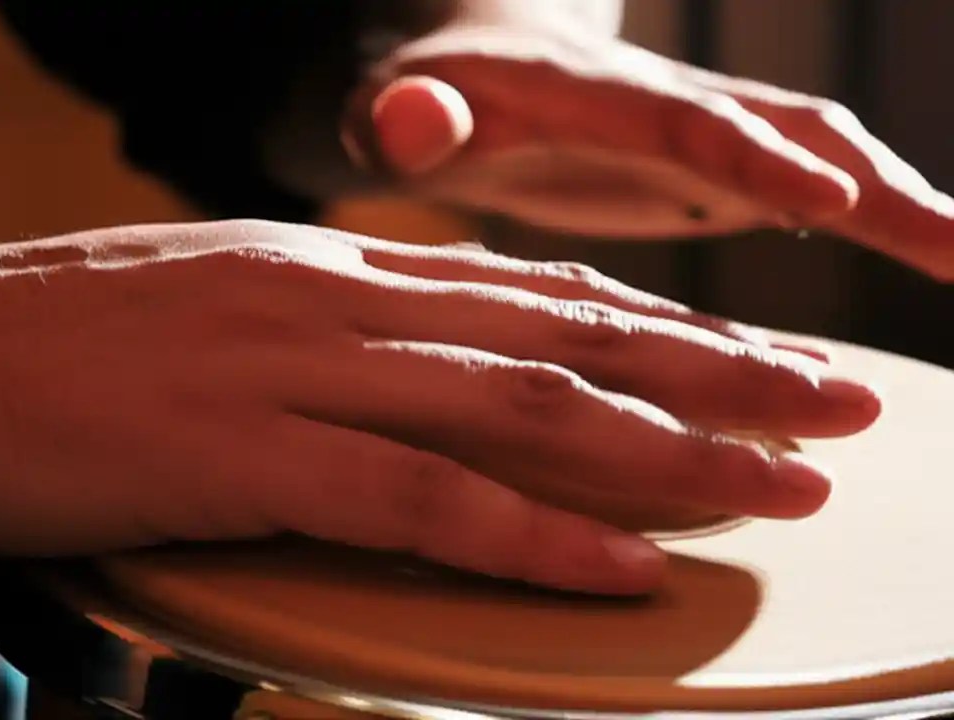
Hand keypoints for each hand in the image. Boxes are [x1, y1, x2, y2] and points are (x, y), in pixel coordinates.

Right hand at [0, 220, 877, 595]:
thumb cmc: (31, 350)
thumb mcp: (194, 314)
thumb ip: (299, 339)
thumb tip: (380, 371)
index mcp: (317, 267)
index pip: (525, 288)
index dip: (654, 323)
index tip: (752, 355)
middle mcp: (325, 298)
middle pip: (560, 334)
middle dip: (715, 373)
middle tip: (833, 402)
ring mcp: (286, 369)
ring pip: (519, 406)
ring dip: (663, 448)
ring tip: (779, 481)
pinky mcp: (236, 452)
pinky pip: (420, 500)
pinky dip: (532, 538)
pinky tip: (623, 568)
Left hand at [343, 25, 953, 278]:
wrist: (466, 66)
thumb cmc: (421, 102)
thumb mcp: (386, 112)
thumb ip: (397, 120)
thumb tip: (408, 123)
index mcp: (587, 95)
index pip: (682, 121)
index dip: (753, 160)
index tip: (832, 201)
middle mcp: (663, 100)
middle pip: (784, 128)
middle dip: (872, 185)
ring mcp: (699, 130)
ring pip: (820, 150)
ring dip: (899, 201)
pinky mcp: (712, 165)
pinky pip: (811, 185)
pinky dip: (876, 217)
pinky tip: (935, 257)